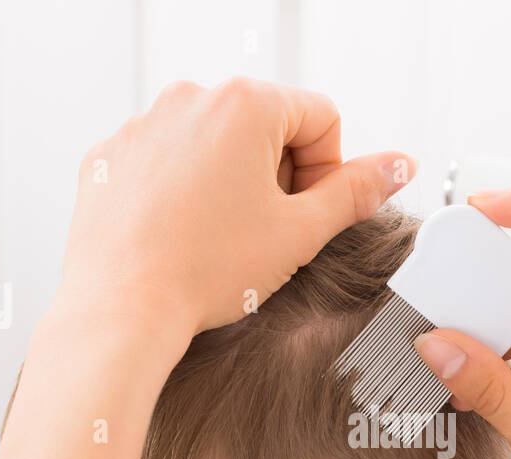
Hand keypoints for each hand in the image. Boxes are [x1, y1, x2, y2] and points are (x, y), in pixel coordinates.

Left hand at [52, 77, 415, 352]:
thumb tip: (399, 165)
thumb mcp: (300, 233)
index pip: (321, 118)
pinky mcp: (111, 155)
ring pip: (214, 144)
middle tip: (265, 233)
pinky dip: (181, 193)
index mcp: (245, 105)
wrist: (122, 309)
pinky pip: (166, 162)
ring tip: (219, 239)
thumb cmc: (206, 271)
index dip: (326, 173)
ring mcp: (144, 124)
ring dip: (230, 184)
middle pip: (266, 127)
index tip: (303, 215)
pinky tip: (181, 236)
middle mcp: (190, 98)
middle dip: (277, 176)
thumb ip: (357, 192)